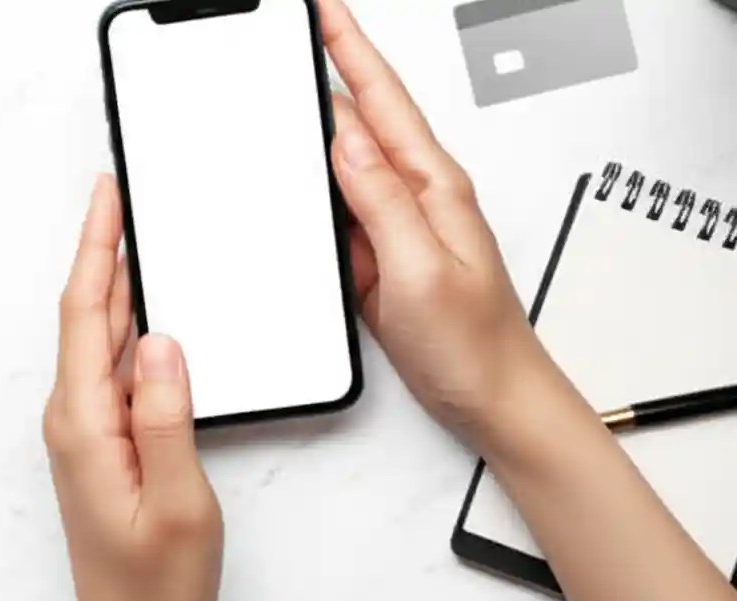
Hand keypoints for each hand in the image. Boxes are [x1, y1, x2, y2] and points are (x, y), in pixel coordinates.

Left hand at [44, 176, 222, 600]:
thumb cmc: (156, 580)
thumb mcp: (180, 500)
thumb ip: (169, 418)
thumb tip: (163, 342)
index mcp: (86, 425)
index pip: (85, 315)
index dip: (97, 249)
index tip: (108, 196)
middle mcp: (73, 420)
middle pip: (85, 316)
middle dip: (103, 250)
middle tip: (124, 196)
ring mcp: (82, 430)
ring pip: (96, 339)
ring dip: (114, 284)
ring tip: (138, 235)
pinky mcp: (98, 441)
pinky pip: (108, 367)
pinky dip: (123, 326)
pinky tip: (146, 313)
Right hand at [321, 0, 565, 443]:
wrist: (489, 397)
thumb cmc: (473, 344)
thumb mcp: (422, 268)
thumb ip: (383, 200)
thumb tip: (345, 140)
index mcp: (433, 186)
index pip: (382, 99)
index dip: (350, 48)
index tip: (323, 9)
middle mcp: (414, 195)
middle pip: (358, 119)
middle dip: (324, 71)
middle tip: (285, 40)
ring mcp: (393, 224)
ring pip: (340, 163)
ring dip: (310, 131)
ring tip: (274, 100)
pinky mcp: (376, 254)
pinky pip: (335, 209)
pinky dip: (310, 189)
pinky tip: (291, 181)